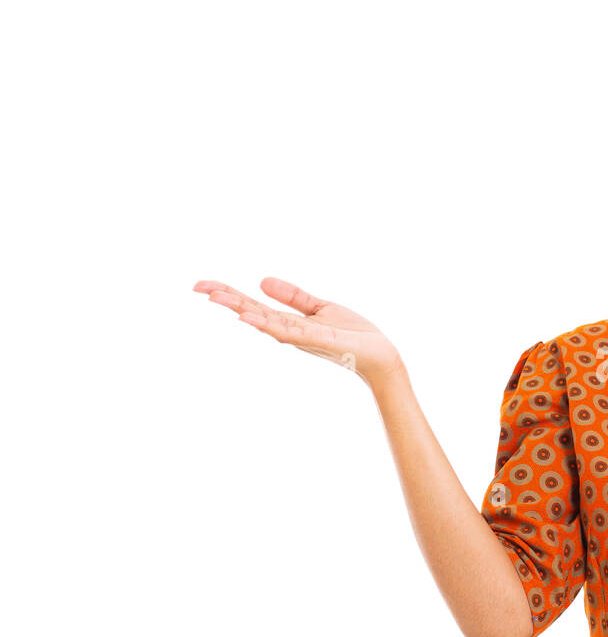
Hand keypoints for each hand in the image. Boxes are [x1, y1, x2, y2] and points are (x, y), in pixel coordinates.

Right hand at [193, 277, 402, 386]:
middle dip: (226, 299)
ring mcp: (302, 337)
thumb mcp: (321, 308)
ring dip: (241, 308)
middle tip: (197, 286)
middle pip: (252, 312)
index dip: (229, 294)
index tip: (203, 285)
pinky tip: (249, 317)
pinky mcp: (318, 340)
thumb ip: (294, 297)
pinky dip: (268, 324)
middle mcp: (291, 332)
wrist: (381, 355)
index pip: (254, 305)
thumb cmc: (354, 335)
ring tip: (216, 297)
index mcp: (290, 323)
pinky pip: (288, 332)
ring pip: (265, 321)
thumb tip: (262, 281)